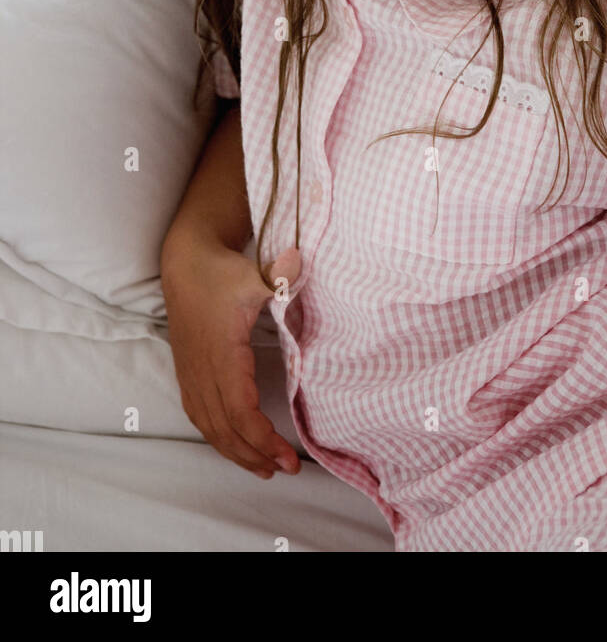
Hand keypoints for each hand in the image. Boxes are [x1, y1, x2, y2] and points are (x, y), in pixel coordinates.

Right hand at [162, 237, 302, 479]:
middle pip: (225, 430)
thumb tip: (298, 261)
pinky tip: (234, 446)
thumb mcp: (253, 274)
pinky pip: (200, 417)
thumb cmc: (222, 272)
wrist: (186, 265)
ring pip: (210, 428)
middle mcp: (203, 372)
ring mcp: (192, 375)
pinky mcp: (188, 373)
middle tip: (286, 469)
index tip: (289, 456)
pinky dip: (219, 438)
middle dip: (255, 456)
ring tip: (265, 468)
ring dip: (236, 452)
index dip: (262, 440)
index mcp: (222, 354)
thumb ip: (278, 275)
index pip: (239, 412)